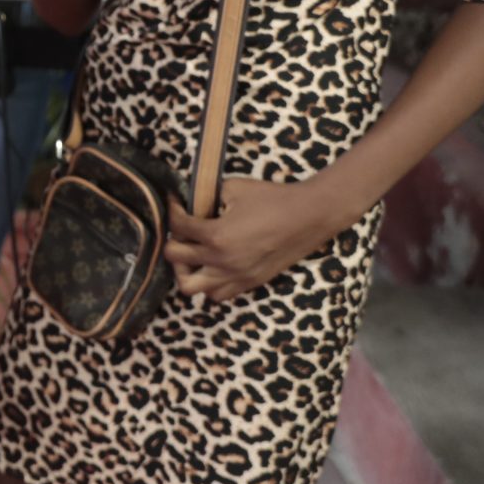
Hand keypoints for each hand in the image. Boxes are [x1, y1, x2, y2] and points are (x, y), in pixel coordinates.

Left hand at [163, 178, 353, 304]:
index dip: (172, 209)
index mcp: (216, 235)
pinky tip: (213, 266)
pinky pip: (217, 295)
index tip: (176, 202)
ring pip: (190, 286)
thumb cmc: (274, 198)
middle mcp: (222, 260)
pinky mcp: (250, 282)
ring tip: (193, 255)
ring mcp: (235, 275)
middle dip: (174, 240)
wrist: (311, 215)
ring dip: (186, 270)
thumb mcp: (234, 188)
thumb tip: (191, 200)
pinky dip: (208, 284)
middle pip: (174, 258)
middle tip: (183, 231)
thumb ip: (207, 195)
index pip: (177, 226)